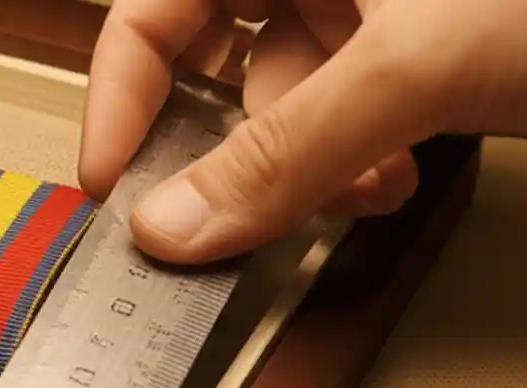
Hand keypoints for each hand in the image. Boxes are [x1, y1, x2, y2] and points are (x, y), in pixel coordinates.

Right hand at [80, 0, 526, 263]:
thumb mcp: (414, 68)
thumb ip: (282, 153)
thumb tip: (172, 226)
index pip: (150, 11)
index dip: (119, 97)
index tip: (111, 189)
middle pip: (221, 63)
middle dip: (241, 147)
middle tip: (230, 216)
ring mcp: (371, 7)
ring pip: (290, 100)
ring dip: (313, 166)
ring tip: (364, 190)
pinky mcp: (415, 47)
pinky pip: (347, 112)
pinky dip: (358, 158)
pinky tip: (393, 176)